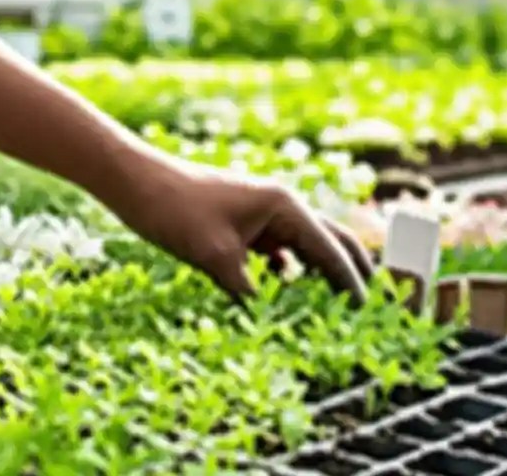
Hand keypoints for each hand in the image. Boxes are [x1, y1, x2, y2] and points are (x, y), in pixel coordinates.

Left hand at [111, 157, 373, 303]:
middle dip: (349, 272)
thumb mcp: (216, 259)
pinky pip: (276, 250)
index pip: (329, 249)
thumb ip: (249, 293)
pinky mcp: (243, 223)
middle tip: (369, 307)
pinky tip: (285, 293)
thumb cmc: (177, 211)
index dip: (350, 283)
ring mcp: (262, 213)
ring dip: (318, 274)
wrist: (137, 182)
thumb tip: (271, 323)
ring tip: (334, 307)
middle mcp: (281, 205)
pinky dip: (286, 272)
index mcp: (284, 205)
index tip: (368, 312)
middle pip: (328, 241)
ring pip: (302, 247)